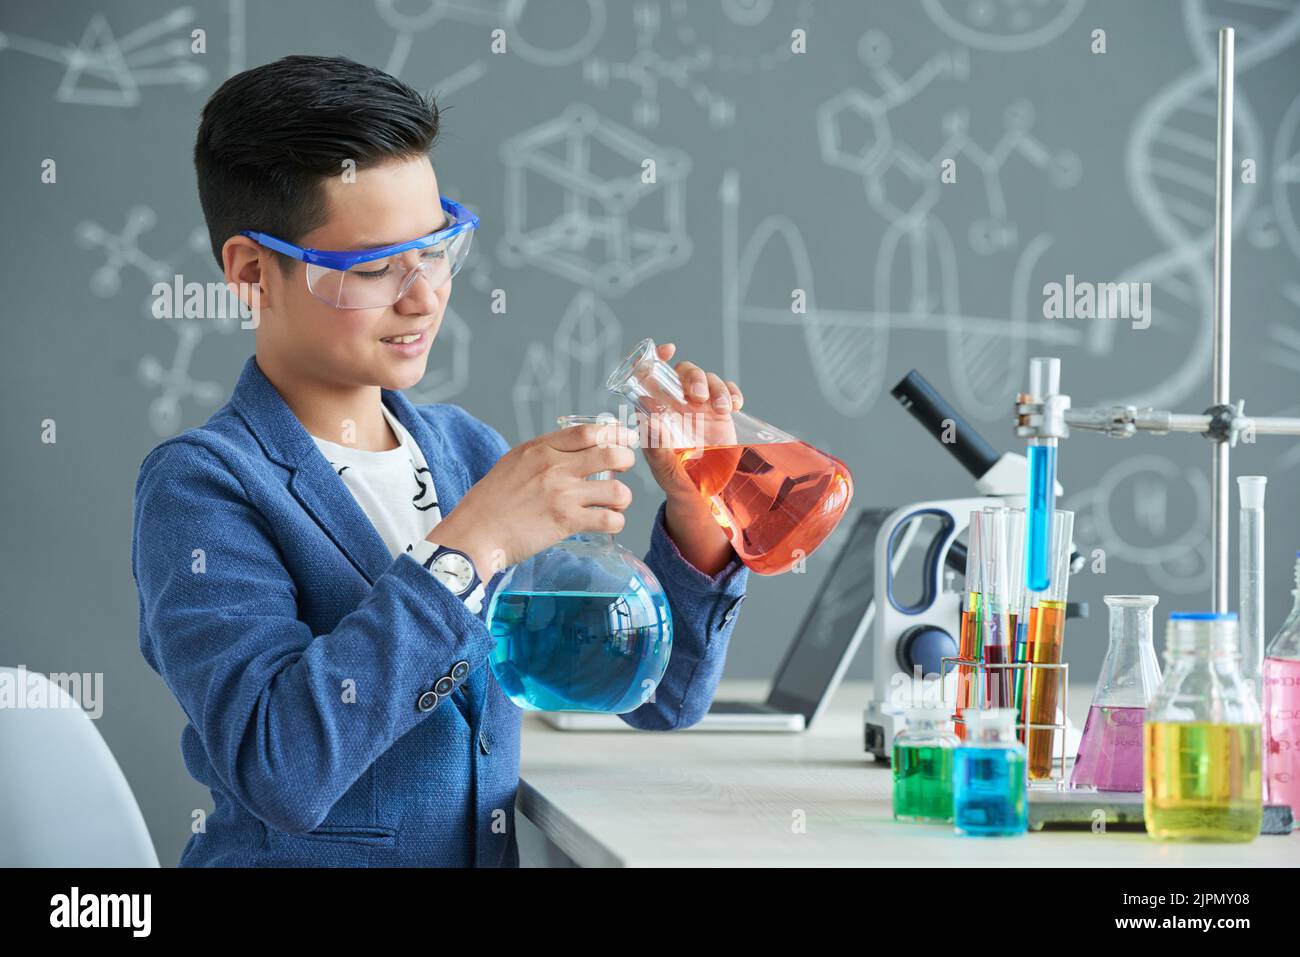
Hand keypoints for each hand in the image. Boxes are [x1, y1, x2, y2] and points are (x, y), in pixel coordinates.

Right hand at [424, 421, 635, 574]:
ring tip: (616, 503)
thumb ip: (541, 456)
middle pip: (611, 454)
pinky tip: (608, 523)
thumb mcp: (511, 464)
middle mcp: (554, 467)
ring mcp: (562, 494)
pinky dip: (615, 522)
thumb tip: (568, 453)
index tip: (626, 436)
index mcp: (539, 449)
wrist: (474, 535)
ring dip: (623, 497)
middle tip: (625, 468)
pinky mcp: (566, 522)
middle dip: (626, 460)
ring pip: (617, 490)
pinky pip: (609, 519)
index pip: (587, 432)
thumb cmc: (487, 504)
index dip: (614, 432)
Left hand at [639, 342, 744, 502]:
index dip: (658, 358)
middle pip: (686, 373)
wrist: (704, 496)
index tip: (669, 350)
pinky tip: (735, 407)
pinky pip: (729, 392)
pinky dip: (733, 393)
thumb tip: (649, 419)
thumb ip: (656, 449)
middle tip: (698, 397)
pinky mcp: (722, 415)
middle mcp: (679, 405)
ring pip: (709, 379)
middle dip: (694, 377)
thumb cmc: (677, 482)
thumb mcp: (664, 470)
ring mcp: (702, 408)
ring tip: (724, 409)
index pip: (654, 376)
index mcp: (659, 411)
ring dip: (717, 387)